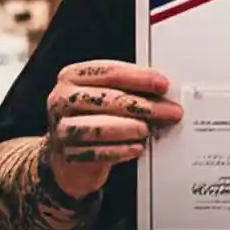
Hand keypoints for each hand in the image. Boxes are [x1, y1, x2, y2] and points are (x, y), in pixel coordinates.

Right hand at [44, 60, 182, 198]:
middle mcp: (62, 99)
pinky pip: (95, 152)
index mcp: (72, 76)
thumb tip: (163, 92)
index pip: (110, 72)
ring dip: (128, 128)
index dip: (140, 77)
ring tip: (147, 130)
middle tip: (169, 111)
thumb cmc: (93, 118)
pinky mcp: (67, 155)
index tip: (163, 85)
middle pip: (107, 98)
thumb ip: (129, 90)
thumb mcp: (106, 97)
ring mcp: (61, 128)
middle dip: (143, 105)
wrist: (69, 157)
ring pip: (97, 126)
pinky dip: (119, 150)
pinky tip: (135, 148)